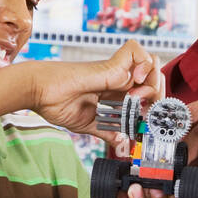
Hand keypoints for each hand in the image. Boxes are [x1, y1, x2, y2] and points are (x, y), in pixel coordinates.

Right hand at [4, 40, 162, 138]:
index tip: (146, 124)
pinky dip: (143, 64)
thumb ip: (109, 134)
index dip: (154, 108)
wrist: (39, 94)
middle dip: (158, 98)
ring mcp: (117, 70)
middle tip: (145, 113)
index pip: (149, 95)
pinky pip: (137, 51)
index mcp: (117, 93)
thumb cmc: (58, 104)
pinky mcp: (111, 63)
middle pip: (156, 79)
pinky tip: (135, 82)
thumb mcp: (91, 125)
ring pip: (152, 63)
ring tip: (138, 99)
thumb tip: (123, 147)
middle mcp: (120, 80)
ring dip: (152, 83)